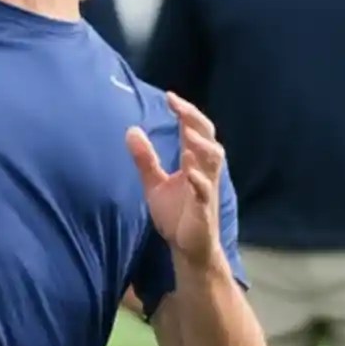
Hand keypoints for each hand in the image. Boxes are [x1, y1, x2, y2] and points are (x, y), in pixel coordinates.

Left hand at [128, 92, 223, 267]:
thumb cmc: (176, 214)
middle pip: (208, 138)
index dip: (185, 112)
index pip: (194, 130)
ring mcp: (206, 189)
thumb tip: (131, 130)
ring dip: (201, 146)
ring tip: (187, 133)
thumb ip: (145, 159)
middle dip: (195, 120)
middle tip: (179, 106)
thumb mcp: (154, 183)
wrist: (187, 248)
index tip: (170, 97)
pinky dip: (199, 180)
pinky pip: (205, 191)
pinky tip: (189, 171)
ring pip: (213, 161)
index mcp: (193, 162)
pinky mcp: (204, 209)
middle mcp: (203, 171)